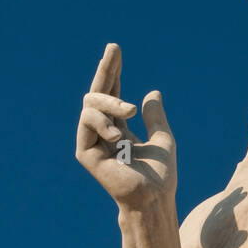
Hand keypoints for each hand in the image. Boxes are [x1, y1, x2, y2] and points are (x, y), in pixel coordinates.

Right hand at [76, 44, 176, 212]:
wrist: (154, 198)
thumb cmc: (160, 175)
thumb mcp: (162, 137)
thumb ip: (154, 116)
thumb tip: (153, 93)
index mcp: (118, 129)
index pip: (112, 94)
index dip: (113, 71)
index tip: (116, 49)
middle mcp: (102, 133)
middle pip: (97, 94)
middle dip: (106, 70)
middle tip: (114, 49)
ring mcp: (91, 142)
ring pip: (91, 105)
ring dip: (111, 102)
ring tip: (130, 111)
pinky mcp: (84, 152)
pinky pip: (86, 122)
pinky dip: (102, 120)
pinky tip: (118, 133)